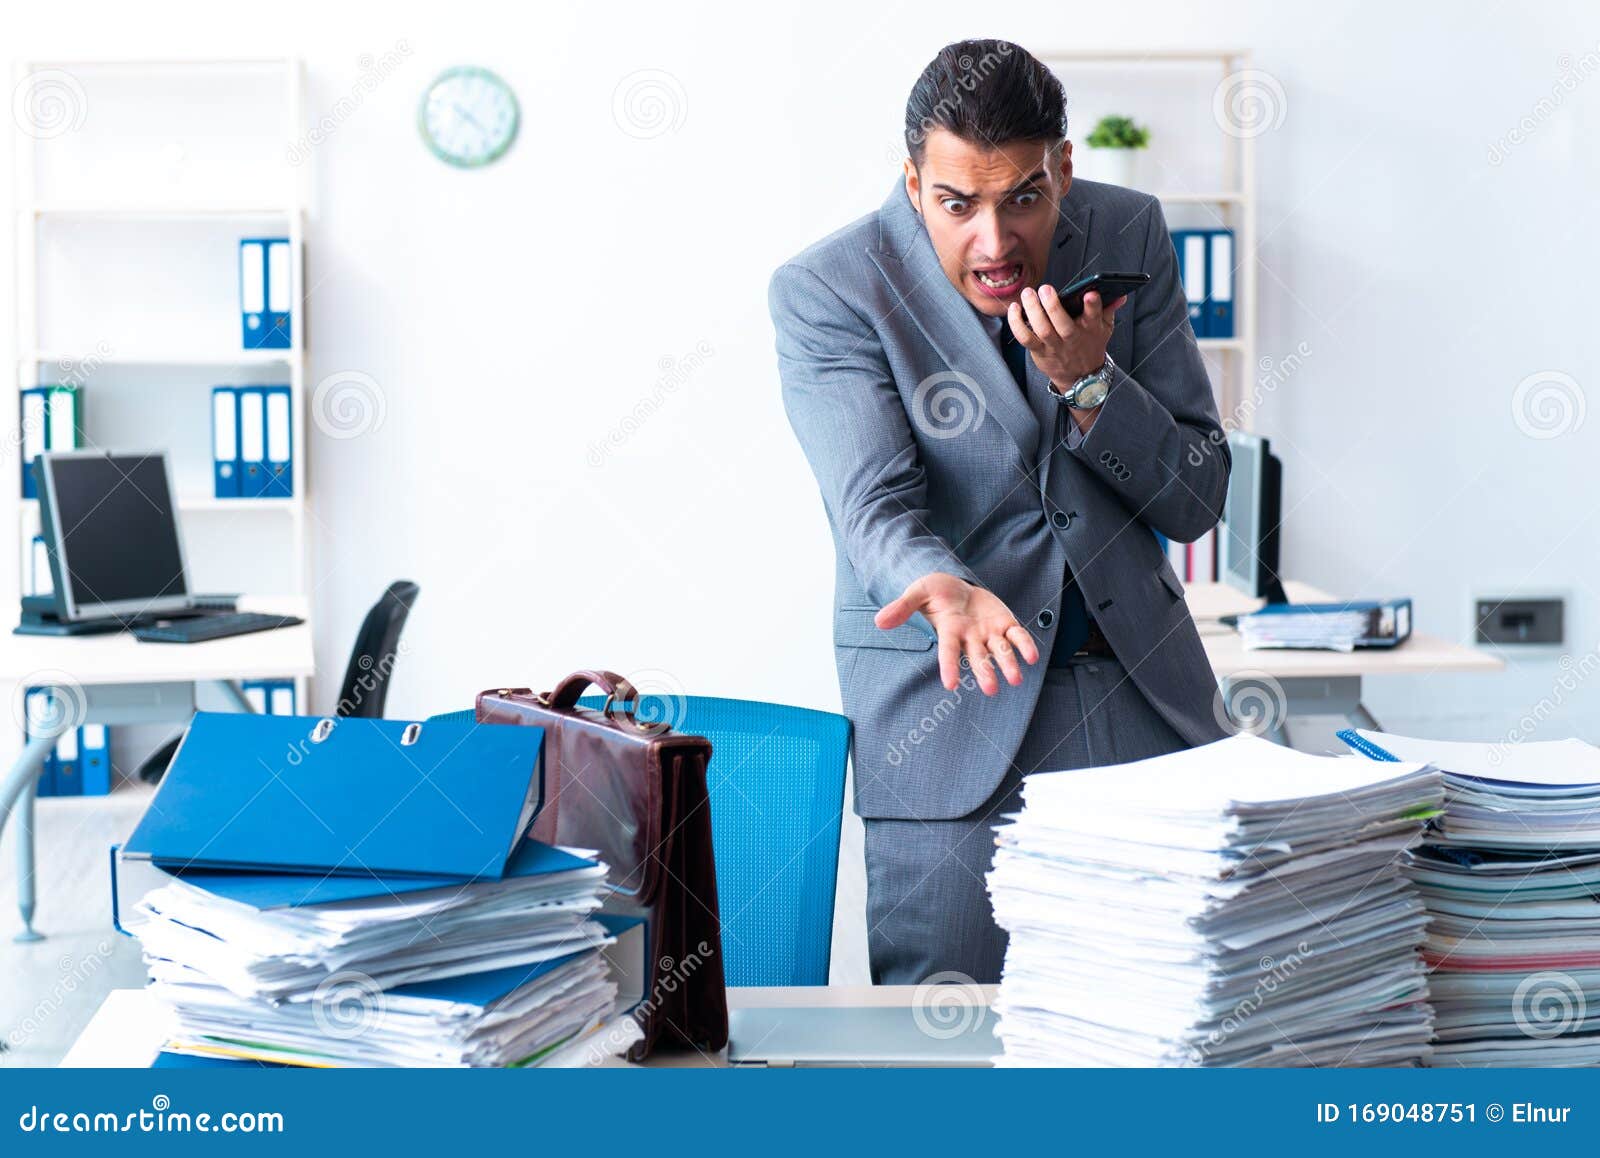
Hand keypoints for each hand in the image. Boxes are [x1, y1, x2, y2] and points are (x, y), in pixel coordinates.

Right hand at [875, 572, 1039, 694]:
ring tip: (1016, 679)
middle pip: (977, 657)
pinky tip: (1033, 656)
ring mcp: (988, 633)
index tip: (950, 685)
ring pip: (1000, 651)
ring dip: (1008, 664)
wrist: (956, 587)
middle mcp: (970, 637)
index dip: (949, 667)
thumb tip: (878, 622)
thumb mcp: (917, 592)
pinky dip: (1024, 645)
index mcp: (949, 630)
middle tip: (991, 690)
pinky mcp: (1004, 624)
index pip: (948, 651)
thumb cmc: (935, 592)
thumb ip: (902, 607)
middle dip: (985, 672)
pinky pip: (1016, 636)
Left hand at [1007, 286, 1125, 392]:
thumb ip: (1109, 308)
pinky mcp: (1039, 351)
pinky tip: (1015, 308)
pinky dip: (1017, 324)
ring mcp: (1054, 346)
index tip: (1090, 293)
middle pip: (1062, 323)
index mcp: (1091, 328)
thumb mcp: (1105, 328)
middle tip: (1045, 288)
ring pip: (1042, 330)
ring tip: (1028, 294)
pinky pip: (1024, 338)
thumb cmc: (1090, 344)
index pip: (1094, 315)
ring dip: (1033, 311)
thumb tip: (1120, 294)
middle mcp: (1072, 337)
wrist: (1080, 376)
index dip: (1093, 305)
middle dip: (1053, 305)